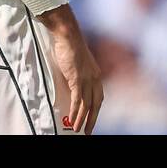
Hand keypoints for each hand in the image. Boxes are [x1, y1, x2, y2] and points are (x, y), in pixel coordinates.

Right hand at [39, 4, 103, 134]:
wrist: (68, 36)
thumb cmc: (69, 47)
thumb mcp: (77, 64)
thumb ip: (77, 76)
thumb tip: (71, 87)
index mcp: (96, 74)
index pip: (99, 96)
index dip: (96, 109)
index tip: (92, 119)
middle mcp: (95, 77)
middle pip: (96, 103)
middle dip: (92, 119)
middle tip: (87, 131)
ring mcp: (87, 78)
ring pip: (87, 104)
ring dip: (83, 119)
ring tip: (79, 130)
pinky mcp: (78, 79)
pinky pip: (79, 100)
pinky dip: (76, 112)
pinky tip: (73, 121)